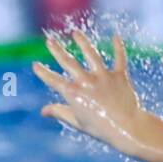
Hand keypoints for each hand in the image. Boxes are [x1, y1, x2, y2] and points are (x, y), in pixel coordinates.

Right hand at [32, 30, 145, 150]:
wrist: (127, 128)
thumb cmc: (100, 128)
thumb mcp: (76, 122)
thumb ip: (60, 112)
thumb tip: (44, 111)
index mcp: (73, 93)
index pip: (53, 80)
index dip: (43, 72)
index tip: (35, 65)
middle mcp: (86, 81)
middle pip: (68, 62)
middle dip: (57, 50)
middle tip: (49, 41)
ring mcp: (103, 76)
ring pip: (91, 54)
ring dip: (82, 42)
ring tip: (75, 33)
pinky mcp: (119, 75)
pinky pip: (119, 58)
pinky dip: (118, 47)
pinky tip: (115, 36)